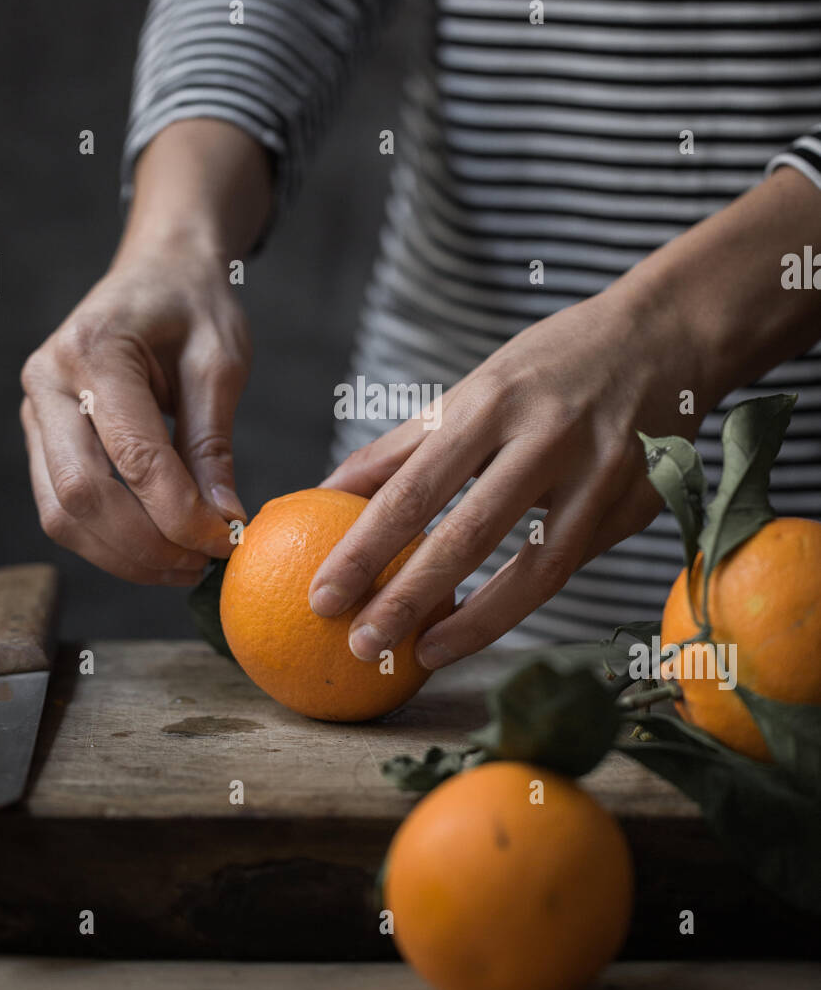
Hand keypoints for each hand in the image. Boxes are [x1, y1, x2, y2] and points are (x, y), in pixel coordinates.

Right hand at [20, 251, 247, 583]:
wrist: (158, 270)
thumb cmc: (193, 305)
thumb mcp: (220, 361)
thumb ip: (214, 441)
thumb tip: (223, 521)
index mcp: (95, 349)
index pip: (131, 454)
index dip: (179, 511)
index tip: (226, 540)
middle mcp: (47, 381)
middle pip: (81, 494)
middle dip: (145, 544)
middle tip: (204, 563)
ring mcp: (35, 411)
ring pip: (61, 513)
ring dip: (124, 554)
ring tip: (186, 564)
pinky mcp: (41, 437)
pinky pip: (62, 506)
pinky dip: (109, 540)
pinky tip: (159, 546)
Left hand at [309, 283, 712, 666]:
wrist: (667, 336)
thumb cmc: (551, 364)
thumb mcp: (477, 386)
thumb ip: (406, 444)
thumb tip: (329, 491)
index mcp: (493, 402)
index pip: (416, 488)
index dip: (365, 549)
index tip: (323, 595)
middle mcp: (548, 438)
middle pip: (469, 536)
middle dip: (407, 598)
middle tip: (360, 644)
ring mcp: (602, 476)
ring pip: (536, 571)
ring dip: (473, 623)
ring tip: (422, 653)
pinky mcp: (640, 506)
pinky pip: (572, 564)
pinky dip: (524, 599)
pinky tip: (483, 622)